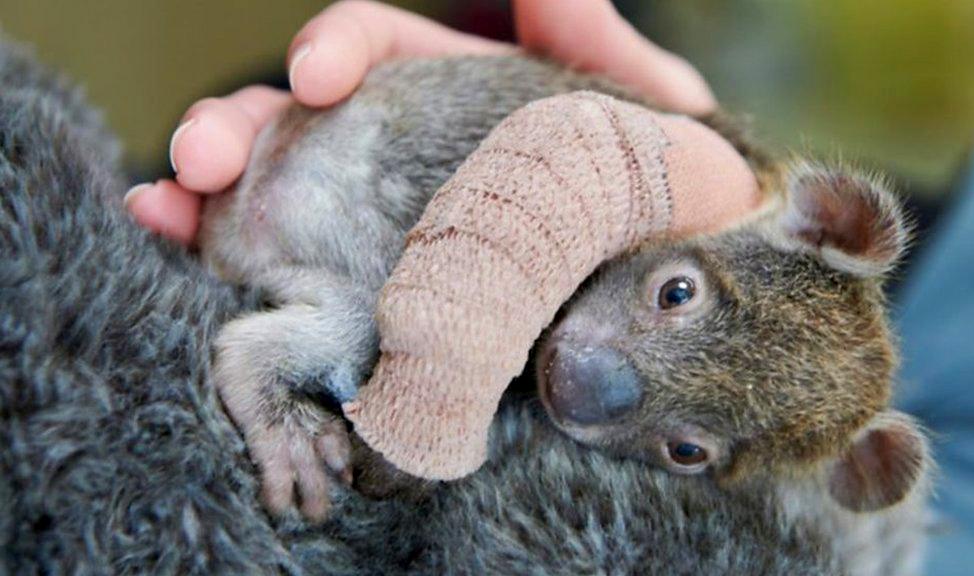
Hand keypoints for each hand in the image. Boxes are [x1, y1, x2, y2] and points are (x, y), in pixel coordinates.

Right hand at [124, 0, 717, 243]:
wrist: (669, 299)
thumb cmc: (665, 192)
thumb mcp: (643, 113)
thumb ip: (593, 46)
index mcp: (447, 88)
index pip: (372, 49)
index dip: (336, 49)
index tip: (318, 75)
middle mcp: (395, 151)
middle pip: (297, 121)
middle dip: (240, 125)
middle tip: (201, 154)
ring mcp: (374, 224)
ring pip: (272, 193)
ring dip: (207, 195)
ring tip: (164, 208)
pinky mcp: (368, 295)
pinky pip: (286, 275)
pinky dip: (223, 265)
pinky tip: (178, 258)